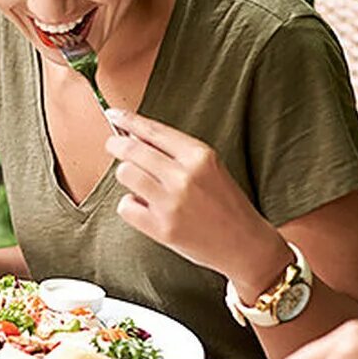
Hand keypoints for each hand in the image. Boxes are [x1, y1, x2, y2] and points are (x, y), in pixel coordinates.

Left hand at [105, 109, 289, 291]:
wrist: (245, 244)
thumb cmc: (225, 203)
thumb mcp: (210, 167)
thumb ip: (175, 152)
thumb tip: (134, 136)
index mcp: (200, 156)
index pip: (154, 131)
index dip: (129, 120)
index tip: (114, 114)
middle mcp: (185, 176)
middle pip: (131, 150)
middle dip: (116, 145)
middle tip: (112, 145)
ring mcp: (172, 203)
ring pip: (125, 174)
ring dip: (127, 176)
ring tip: (140, 183)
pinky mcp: (162, 228)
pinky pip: (126, 206)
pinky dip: (131, 205)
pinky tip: (146, 207)